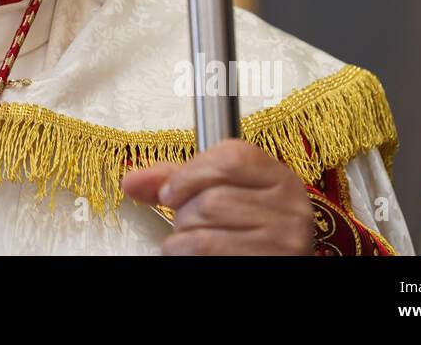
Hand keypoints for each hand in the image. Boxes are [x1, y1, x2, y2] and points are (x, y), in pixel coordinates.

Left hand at [121, 138, 314, 254]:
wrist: (271, 262)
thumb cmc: (245, 232)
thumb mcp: (219, 194)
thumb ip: (178, 181)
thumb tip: (131, 181)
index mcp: (279, 179)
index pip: (231, 157)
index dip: (189, 174)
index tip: (172, 192)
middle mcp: (288, 208)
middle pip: (211, 197)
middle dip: (184, 212)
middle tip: (190, 221)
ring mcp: (282, 240)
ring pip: (203, 227)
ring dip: (182, 236)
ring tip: (194, 240)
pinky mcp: (268, 262)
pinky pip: (202, 251)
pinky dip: (184, 253)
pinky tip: (195, 254)